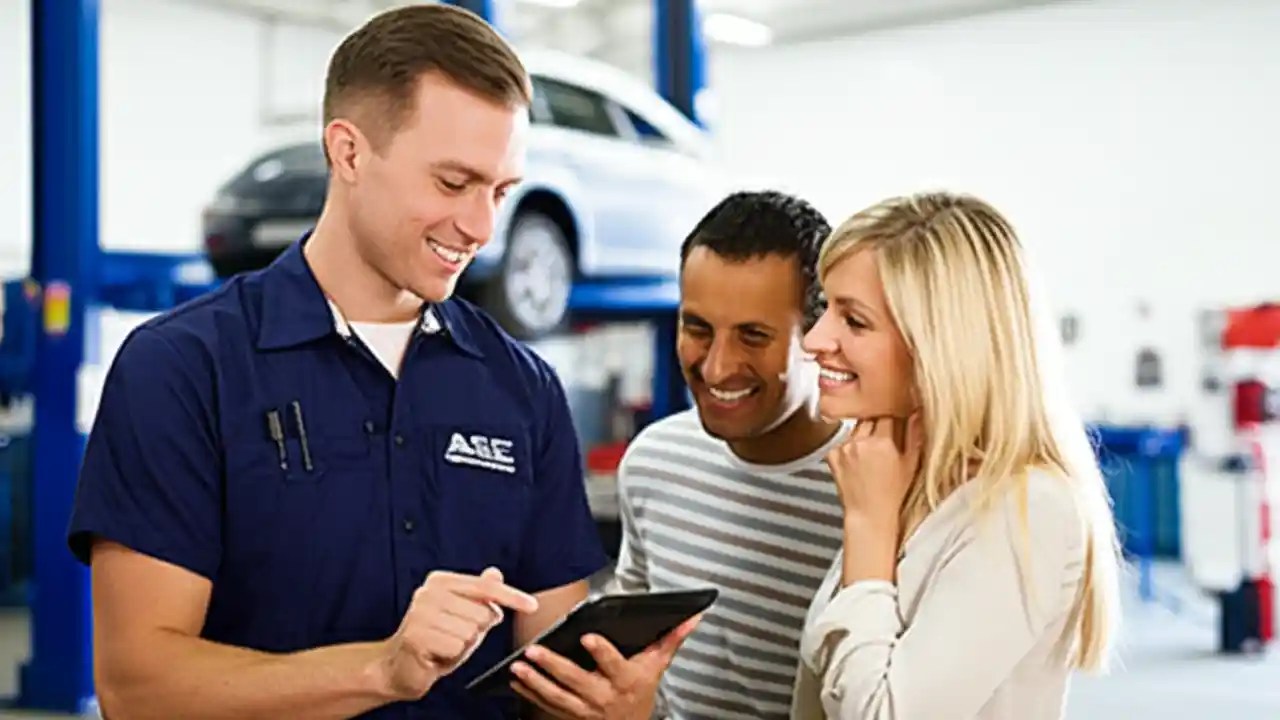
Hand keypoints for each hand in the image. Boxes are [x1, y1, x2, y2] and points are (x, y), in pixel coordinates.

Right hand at [380, 567, 538, 701]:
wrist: (399, 666)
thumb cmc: (436, 639)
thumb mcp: (464, 615)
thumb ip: (481, 595)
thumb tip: (495, 573)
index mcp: (441, 581)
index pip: (486, 587)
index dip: (512, 597)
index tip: (532, 606)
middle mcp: (428, 592)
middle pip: (482, 613)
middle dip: (475, 631)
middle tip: (454, 636)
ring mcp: (420, 613)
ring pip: (470, 632)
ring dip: (462, 645)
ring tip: (444, 645)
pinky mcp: (416, 636)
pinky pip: (455, 648)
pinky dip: (450, 656)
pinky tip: (436, 654)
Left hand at [509, 613, 702, 718]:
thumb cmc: (641, 692)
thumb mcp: (658, 666)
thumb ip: (671, 639)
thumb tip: (692, 616)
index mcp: (626, 679)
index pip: (613, 664)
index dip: (601, 652)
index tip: (587, 637)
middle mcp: (604, 696)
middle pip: (577, 681)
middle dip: (554, 666)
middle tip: (534, 651)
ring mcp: (585, 709)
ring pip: (557, 696)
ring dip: (536, 681)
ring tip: (519, 666)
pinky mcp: (571, 716)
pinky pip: (547, 706)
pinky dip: (530, 693)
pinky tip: (516, 681)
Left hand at [826, 414, 922, 530]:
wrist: (868, 513)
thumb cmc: (892, 492)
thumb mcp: (911, 464)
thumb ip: (914, 435)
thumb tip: (916, 413)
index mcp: (882, 442)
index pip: (886, 415)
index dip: (892, 418)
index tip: (895, 424)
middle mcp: (860, 442)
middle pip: (869, 418)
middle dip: (876, 424)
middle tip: (882, 439)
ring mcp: (844, 448)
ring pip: (855, 428)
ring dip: (862, 434)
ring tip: (869, 453)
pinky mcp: (832, 455)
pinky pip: (841, 440)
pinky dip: (848, 444)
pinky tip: (856, 459)